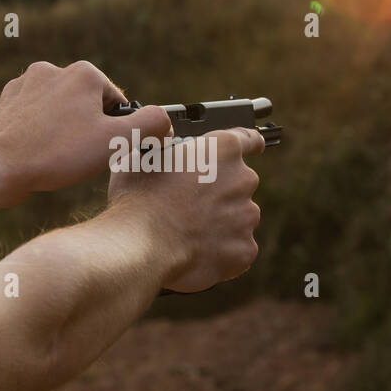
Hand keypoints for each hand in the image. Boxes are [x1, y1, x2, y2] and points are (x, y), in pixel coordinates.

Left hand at [0, 60, 172, 202]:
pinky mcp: (8, 102)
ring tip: (58, 156)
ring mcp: (27, 84)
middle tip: (80, 157)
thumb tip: (167, 120)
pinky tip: (39, 152)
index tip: (104, 150)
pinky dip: (42, 133)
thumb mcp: (117, 142)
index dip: (116, 131)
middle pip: (89, 105)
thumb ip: (151, 125)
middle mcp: (54, 70)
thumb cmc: (57, 154)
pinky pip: (37, 117)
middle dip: (90, 130)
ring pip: (63, 111)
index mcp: (84, 74)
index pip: (117, 104)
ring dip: (66, 132)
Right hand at [108, 127, 263, 292]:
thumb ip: (168, 149)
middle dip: (221, 191)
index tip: (252, 148)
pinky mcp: (245, 249)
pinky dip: (222, 251)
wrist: (141, 249)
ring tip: (188, 231)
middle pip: (240, 183)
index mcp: (222, 149)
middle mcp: (242, 180)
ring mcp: (246, 216)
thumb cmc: (138, 201)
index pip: (248, 139)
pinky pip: (237, 248)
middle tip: (190, 203)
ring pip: (240, 217)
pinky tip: (196, 252)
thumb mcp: (143, 157)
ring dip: (222, 222)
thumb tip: (168, 150)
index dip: (248, 144)